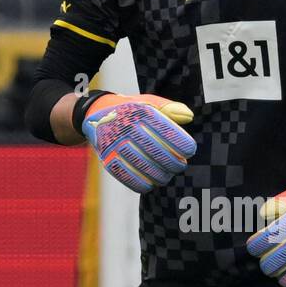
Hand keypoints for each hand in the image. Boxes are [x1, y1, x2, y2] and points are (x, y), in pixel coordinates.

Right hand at [78, 93, 195, 193]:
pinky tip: (151, 183)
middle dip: (174, 163)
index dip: (182, 144)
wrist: (96, 114)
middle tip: (180, 165)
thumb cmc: (130, 110)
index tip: (189, 151)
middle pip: (157, 152)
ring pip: (144, 167)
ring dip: (161, 175)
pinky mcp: (106, 158)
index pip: (167, 132)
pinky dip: (142, 184)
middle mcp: (126, 127)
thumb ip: (170, 109)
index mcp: (139, 112)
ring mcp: (115, 144)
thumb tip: (189, 117)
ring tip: (167, 174)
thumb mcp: (148, 103)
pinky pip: (127, 177)